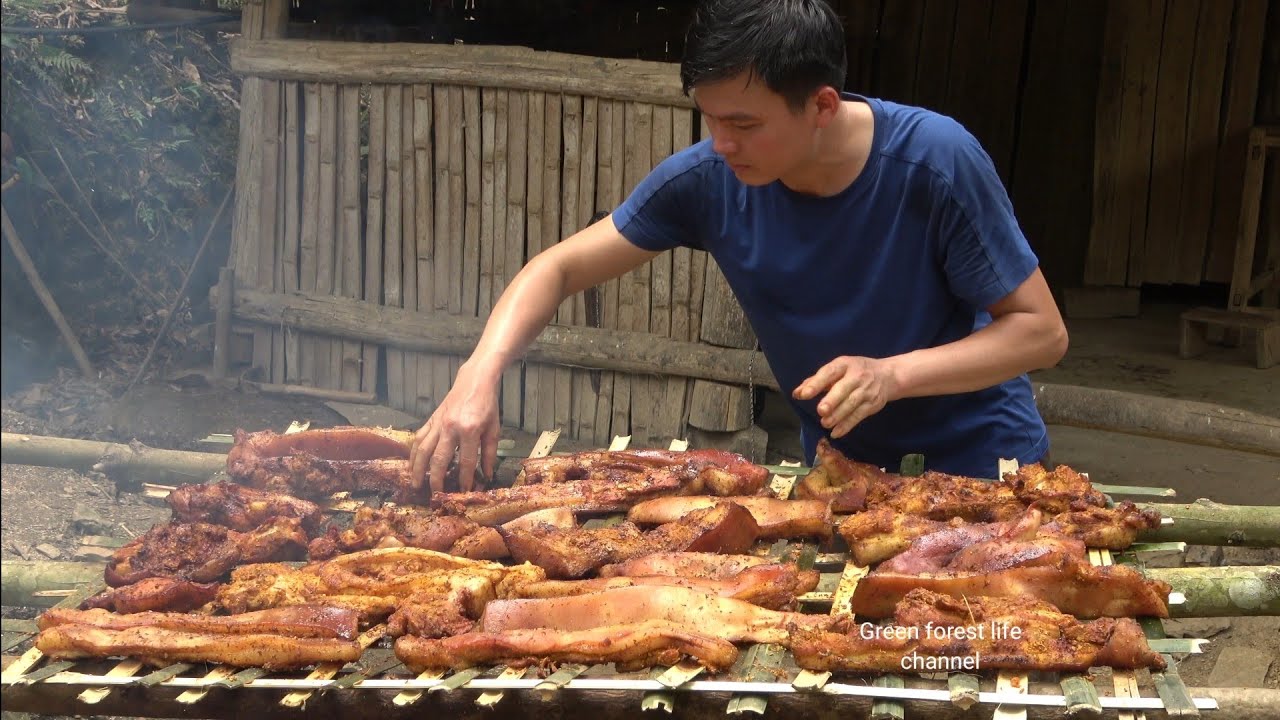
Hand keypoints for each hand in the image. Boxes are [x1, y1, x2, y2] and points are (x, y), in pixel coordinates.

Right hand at [409, 364, 500, 493]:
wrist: (475, 381)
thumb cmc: (487, 405)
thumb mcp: (494, 429)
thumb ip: (489, 453)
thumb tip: (487, 474)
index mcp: (469, 431)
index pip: (466, 462)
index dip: (465, 479)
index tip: (464, 492)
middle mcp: (450, 428)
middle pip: (439, 459)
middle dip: (435, 480)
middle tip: (434, 495)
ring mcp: (438, 423)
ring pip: (423, 450)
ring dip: (417, 469)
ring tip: (415, 484)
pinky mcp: (431, 419)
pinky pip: (418, 438)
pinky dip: (413, 453)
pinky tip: (411, 465)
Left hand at [792, 356, 899, 437]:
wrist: (888, 375)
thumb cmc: (855, 371)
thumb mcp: (838, 369)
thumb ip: (816, 381)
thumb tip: (796, 393)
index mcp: (844, 364)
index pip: (829, 373)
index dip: (817, 383)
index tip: (804, 394)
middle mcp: (857, 376)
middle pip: (843, 389)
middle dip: (832, 400)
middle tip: (820, 411)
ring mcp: (866, 391)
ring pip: (852, 404)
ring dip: (838, 415)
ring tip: (825, 423)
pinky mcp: (872, 404)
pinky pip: (859, 416)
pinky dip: (847, 425)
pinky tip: (836, 432)